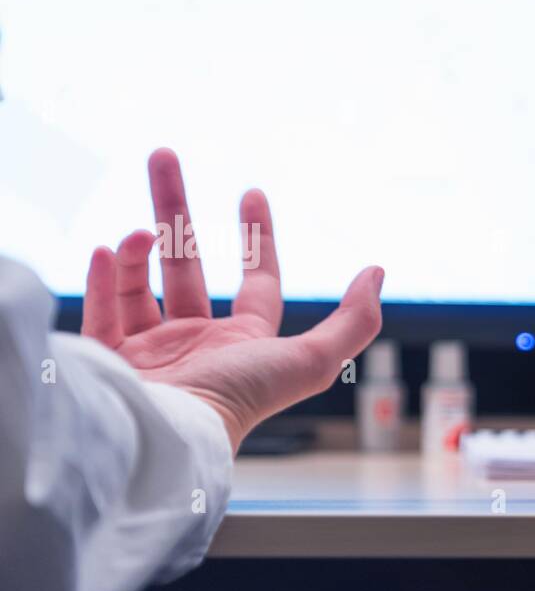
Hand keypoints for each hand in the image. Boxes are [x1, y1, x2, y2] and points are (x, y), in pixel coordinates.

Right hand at [81, 148, 383, 451]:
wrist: (167, 435)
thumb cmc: (240, 399)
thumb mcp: (312, 359)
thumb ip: (353, 320)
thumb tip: (377, 273)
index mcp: (245, 343)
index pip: (259, 281)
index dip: (260, 237)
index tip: (252, 192)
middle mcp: (198, 345)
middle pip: (187, 264)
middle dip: (175, 208)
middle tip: (162, 154)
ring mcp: (150, 353)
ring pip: (139, 283)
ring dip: (138, 247)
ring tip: (137, 231)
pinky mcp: (107, 362)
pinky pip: (101, 312)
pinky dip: (103, 279)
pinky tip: (106, 249)